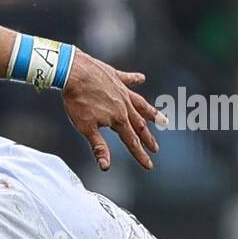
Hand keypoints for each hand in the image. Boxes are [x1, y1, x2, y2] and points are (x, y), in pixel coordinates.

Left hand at [61, 50, 164, 170]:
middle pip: (139, 125)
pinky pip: (128, 79)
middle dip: (147, 138)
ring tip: (163, 119)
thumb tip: (106, 167)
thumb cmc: (77, 101)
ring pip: (140, 104)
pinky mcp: (114, 76)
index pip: (132, 142)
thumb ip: (99, 146)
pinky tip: (141, 78)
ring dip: (152, 113)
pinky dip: (135, 79)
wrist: (73, 71)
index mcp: (118, 119)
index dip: (140, 155)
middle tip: (156, 148)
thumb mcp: (86, 128)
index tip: (149, 166)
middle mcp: (124, 105)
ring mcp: (121, 90)